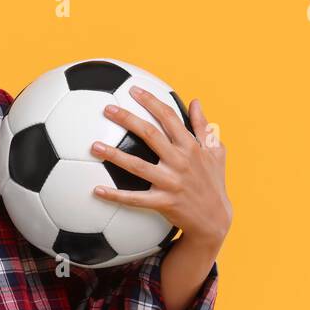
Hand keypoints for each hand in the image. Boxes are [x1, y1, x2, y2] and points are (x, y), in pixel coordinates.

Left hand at [90, 86, 231, 249]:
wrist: (215, 220)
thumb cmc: (213, 182)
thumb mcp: (216, 152)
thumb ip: (204, 126)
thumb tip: (196, 101)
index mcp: (191, 146)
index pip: (169, 117)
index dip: (151, 101)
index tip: (133, 90)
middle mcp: (180, 161)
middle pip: (150, 134)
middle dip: (127, 119)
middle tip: (107, 108)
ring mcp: (171, 182)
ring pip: (137, 165)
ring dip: (114, 155)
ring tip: (94, 146)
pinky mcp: (164, 202)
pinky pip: (135, 199)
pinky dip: (115, 196)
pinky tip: (96, 190)